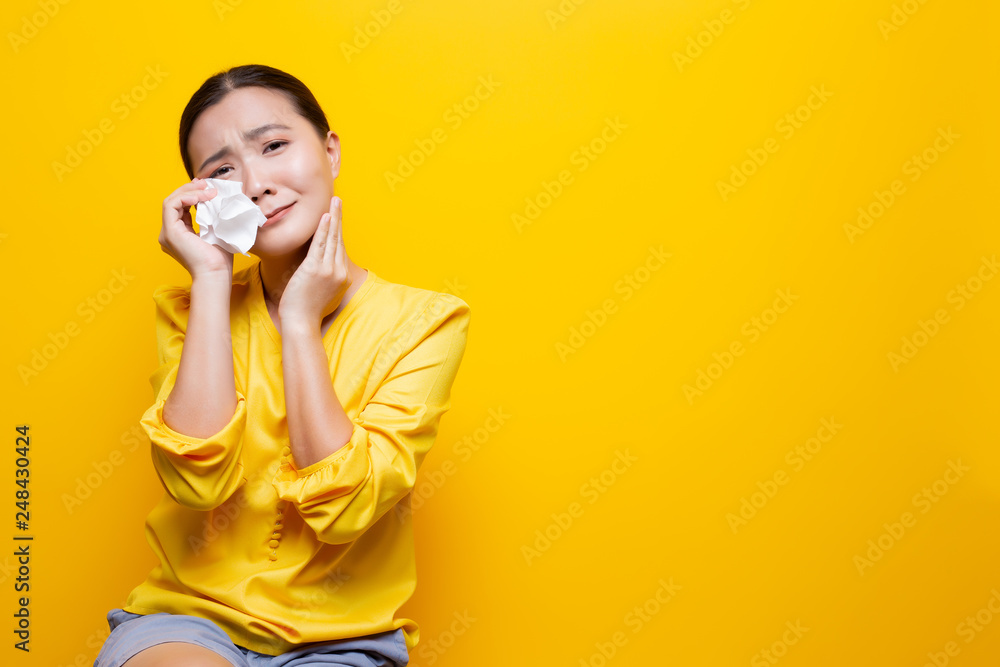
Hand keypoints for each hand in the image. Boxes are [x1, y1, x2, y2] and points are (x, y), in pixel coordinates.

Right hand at [158, 178, 233, 279]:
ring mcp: (167, 233)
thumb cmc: (220, 258)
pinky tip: (200, 197)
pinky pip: (171, 206)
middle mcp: (170, 233)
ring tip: (206, 189)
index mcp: (179, 233)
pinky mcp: (170, 233)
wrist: (216, 274)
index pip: (180, 207)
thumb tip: (213, 196)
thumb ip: (211, 215)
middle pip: (174, 201)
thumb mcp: (215, 230)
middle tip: (206, 182)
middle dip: (189, 189)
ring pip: (171, 201)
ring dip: (189, 191)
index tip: (207, 186)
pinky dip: (184, 197)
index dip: (192, 193)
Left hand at [278, 196, 351, 328]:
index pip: (340, 249)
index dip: (338, 230)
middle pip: (339, 240)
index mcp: (342, 277)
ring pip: (332, 239)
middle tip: (338, 201)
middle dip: (339, 218)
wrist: (301, 323)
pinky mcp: (315, 269)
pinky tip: (325, 216)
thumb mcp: (324, 294)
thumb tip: (320, 269)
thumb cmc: (308, 311)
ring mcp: (328, 270)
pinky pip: (320, 245)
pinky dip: (323, 229)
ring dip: (333, 218)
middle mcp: (339, 272)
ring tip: (334, 202)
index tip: (336, 216)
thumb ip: (325, 279)